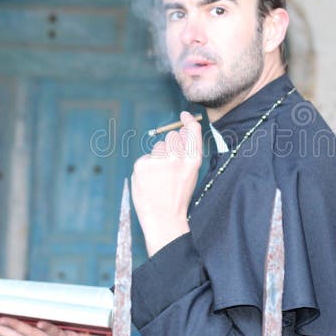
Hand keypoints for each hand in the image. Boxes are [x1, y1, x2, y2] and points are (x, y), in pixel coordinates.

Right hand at [0, 317, 111, 335]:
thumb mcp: (73, 322)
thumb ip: (65, 310)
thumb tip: (61, 289)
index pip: (20, 333)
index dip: (2, 329)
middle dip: (0, 330)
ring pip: (34, 335)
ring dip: (17, 327)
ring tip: (1, 319)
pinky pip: (58, 334)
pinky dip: (49, 328)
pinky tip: (40, 322)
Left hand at [132, 111, 202, 256]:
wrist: (164, 219)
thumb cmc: (178, 196)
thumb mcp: (190, 174)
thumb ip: (186, 153)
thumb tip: (178, 132)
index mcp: (193, 161)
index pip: (192, 132)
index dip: (188, 122)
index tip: (184, 115)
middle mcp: (177, 158)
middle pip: (172, 136)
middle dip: (171, 146)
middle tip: (170, 167)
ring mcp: (159, 161)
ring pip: (158, 147)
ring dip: (158, 158)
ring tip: (160, 179)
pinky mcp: (142, 164)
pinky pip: (146, 157)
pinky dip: (146, 168)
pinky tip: (150, 182)